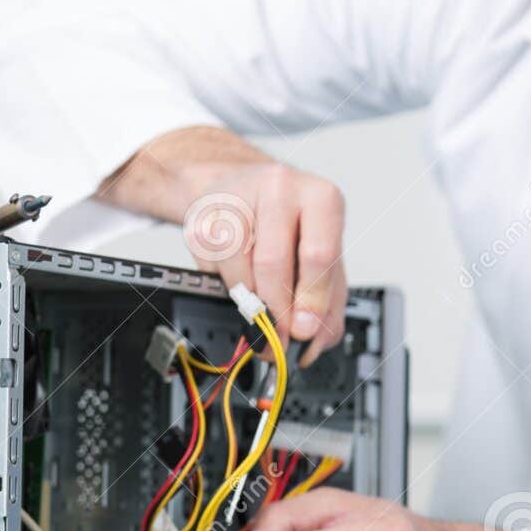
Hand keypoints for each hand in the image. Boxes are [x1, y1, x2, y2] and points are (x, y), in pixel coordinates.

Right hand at [98, 126, 347, 367]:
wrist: (243, 192)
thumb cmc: (290, 227)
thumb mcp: (324, 261)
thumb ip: (328, 305)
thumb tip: (312, 342)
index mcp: (322, 197)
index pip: (318, 254)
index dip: (311, 299)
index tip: (304, 330)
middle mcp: (280, 187)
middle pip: (274, 263)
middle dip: (276, 310)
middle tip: (279, 334)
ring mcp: (236, 196)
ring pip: (239, 267)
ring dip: (250, 298)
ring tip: (261, 300)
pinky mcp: (202, 214)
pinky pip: (212, 267)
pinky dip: (227, 284)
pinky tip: (240, 274)